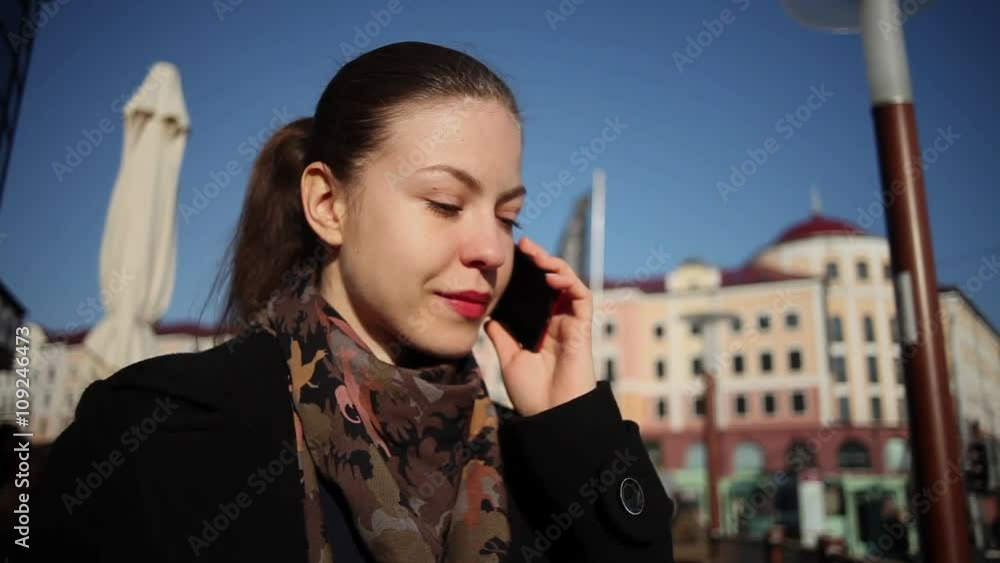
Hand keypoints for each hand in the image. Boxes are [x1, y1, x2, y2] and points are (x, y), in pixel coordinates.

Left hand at [484, 237, 596, 416]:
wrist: (549, 417)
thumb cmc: (531, 394)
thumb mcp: (508, 358)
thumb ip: (502, 335)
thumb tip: (488, 315)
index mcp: (540, 329)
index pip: (535, 293)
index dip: (527, 274)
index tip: (512, 257)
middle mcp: (557, 323)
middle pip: (552, 283)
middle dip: (541, 261)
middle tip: (524, 245)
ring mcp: (570, 324)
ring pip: (568, 284)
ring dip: (555, 265)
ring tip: (537, 254)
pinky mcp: (582, 329)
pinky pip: (581, 297)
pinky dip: (569, 282)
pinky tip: (553, 275)